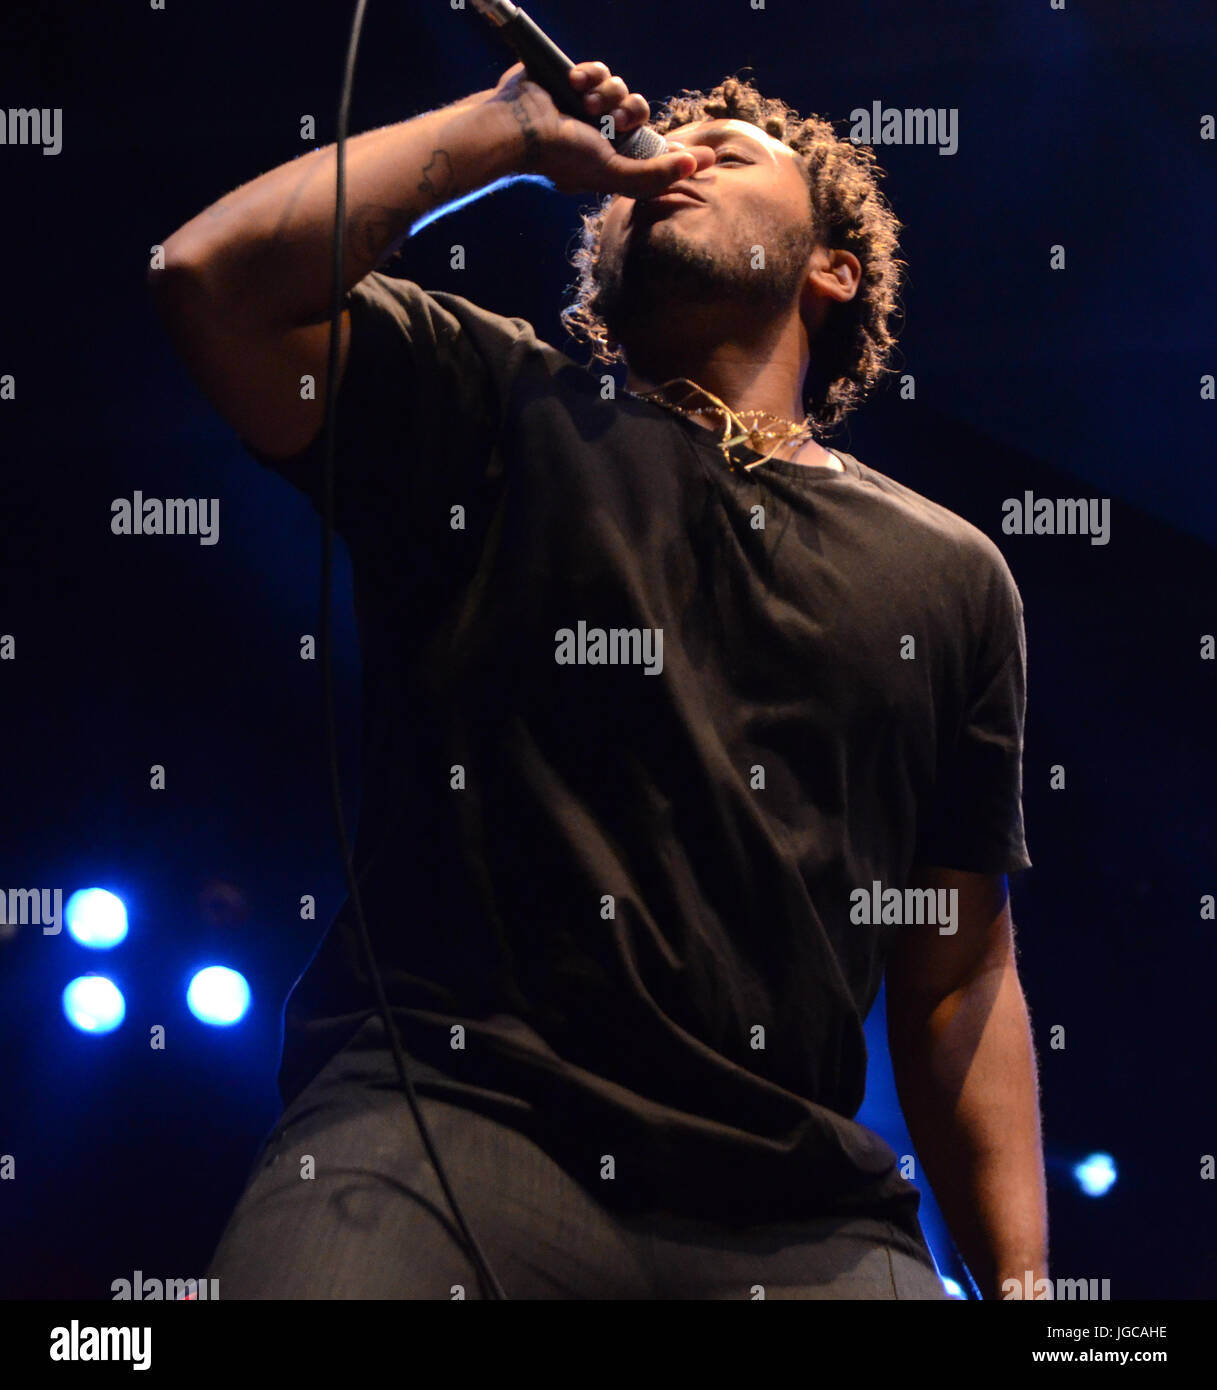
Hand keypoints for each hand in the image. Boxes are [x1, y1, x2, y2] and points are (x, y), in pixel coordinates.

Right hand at [489, 59, 713, 196]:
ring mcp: (589, 104)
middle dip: (630, 114)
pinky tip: (573, 83)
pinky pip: (600, 68)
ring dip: (607, 94)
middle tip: (615, 122)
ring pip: (621, 87)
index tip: (705, 152)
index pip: (655, 149)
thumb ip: (653, 176)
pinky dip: (590, 73)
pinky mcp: (575, 79)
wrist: (520, 126)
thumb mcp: (613, 174)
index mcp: (614, 156)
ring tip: (585, 105)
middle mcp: (604, 131)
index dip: (677, 150)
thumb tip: (697, 164)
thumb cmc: (562, 156)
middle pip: (640, 111)